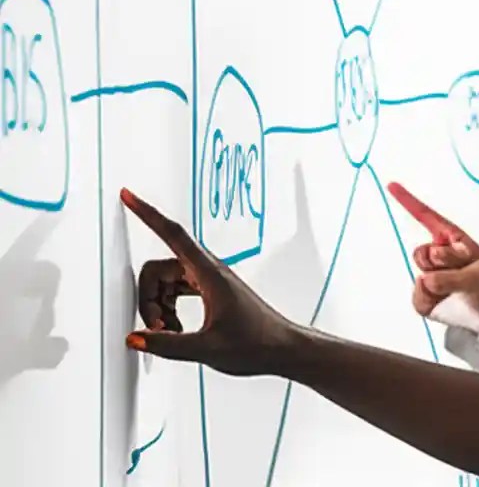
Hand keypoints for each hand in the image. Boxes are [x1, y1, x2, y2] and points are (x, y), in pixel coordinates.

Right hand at [122, 188, 299, 376]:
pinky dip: (170, 308)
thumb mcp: (206, 349)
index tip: (129, 195)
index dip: (147, 214)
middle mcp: (210, 271)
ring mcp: (211, 280)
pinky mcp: (212, 291)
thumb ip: (166, 345)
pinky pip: (178, 290)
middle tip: (159, 330)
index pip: (172, 234)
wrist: (283, 348)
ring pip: (167, 281)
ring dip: (160, 306)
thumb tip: (136, 337)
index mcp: (210, 273)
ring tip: (171, 332)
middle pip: (159, 269)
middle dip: (149, 299)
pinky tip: (176, 330)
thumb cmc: (257, 343)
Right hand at [387, 182, 478, 331]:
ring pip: (422, 274)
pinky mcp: (423, 296)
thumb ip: (451, 277)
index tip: (392, 185)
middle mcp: (437, 254)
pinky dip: (431, 301)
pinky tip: (446, 300)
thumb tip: (425, 280)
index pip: (427, 217)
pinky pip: (418, 297)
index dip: (409, 201)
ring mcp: (428, 274)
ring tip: (458, 287)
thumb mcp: (477, 278)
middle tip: (463, 271)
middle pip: (422, 252)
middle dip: (442, 263)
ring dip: (441, 283)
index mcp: (452, 240)